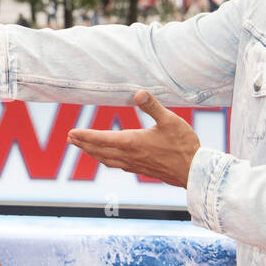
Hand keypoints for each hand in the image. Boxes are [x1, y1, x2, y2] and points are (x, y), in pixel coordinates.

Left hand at [66, 90, 199, 187]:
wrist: (195, 173)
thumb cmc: (184, 146)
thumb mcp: (170, 120)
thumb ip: (153, 106)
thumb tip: (138, 92)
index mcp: (133, 143)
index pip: (102, 139)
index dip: (85, 136)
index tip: (72, 133)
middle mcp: (130, 156)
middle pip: (100, 151)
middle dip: (83, 144)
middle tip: (70, 138)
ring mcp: (135, 165)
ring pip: (107, 160)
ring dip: (92, 153)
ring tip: (82, 147)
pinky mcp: (142, 170)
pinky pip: (117, 165)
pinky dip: (106, 160)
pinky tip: (108, 158)